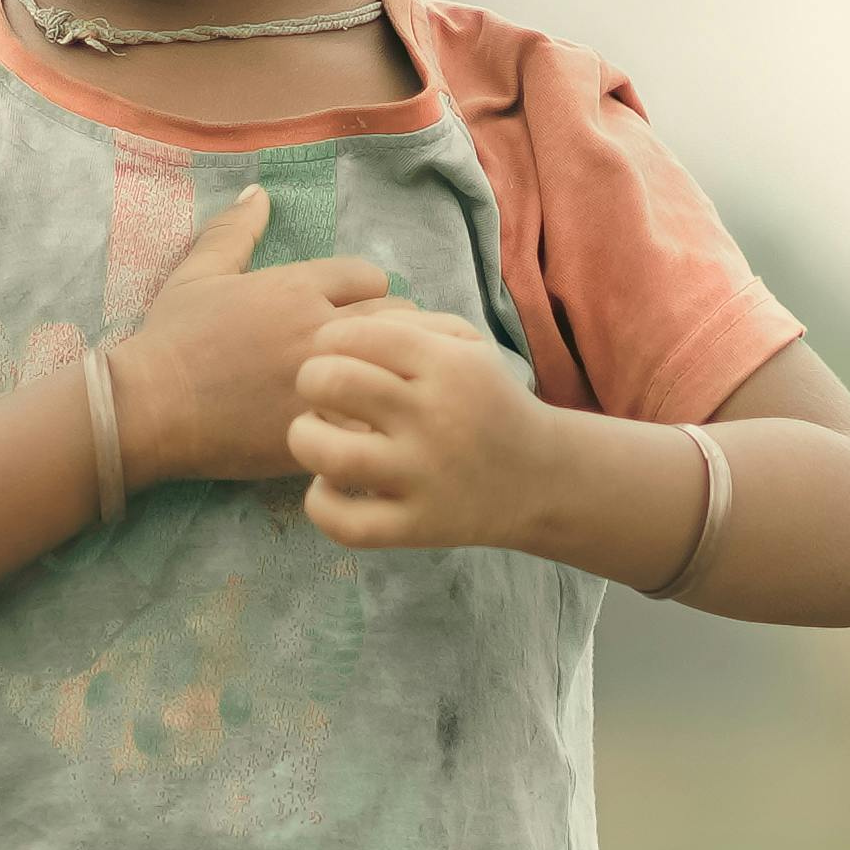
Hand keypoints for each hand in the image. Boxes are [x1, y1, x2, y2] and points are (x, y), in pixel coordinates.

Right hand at [98, 189, 396, 483]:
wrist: (146, 409)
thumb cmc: (170, 339)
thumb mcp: (197, 274)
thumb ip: (234, 231)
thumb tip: (258, 192)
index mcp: (297, 288)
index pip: (371, 277)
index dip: (366, 293)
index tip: (350, 312)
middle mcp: (320, 329)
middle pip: (398, 319)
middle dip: (389, 330)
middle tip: (369, 351)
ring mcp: (325, 381)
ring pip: (394, 369)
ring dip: (387, 373)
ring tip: (372, 386)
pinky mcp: (323, 428)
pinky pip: (376, 418)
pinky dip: (373, 418)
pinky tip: (357, 423)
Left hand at [286, 294, 579, 552]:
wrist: (543, 478)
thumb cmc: (489, 402)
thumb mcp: (469, 345)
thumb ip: (408, 322)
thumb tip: (342, 327)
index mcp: (446, 365)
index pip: (355, 335)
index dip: (327, 341)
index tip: (333, 355)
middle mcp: (433, 417)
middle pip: (331, 382)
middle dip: (310, 381)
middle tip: (322, 393)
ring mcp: (424, 476)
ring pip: (327, 453)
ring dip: (306, 438)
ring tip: (319, 437)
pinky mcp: (417, 526)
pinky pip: (343, 521)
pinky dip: (321, 503)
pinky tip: (330, 488)